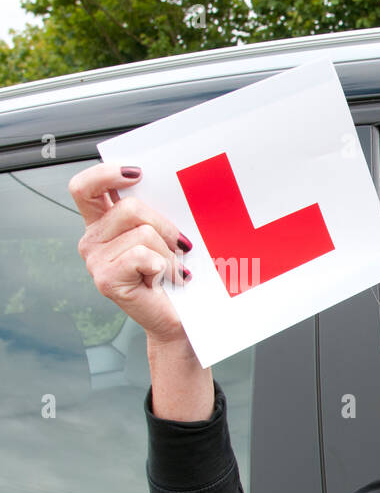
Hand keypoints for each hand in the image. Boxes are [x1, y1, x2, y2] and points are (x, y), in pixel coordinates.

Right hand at [68, 162, 192, 346]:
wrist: (181, 319)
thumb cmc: (177, 276)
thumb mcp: (167, 236)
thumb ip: (155, 212)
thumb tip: (172, 188)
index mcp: (103, 223)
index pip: (85, 187)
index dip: (106, 174)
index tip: (137, 173)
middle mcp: (93, 239)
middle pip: (129, 208)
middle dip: (165, 226)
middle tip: (180, 246)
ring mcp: (95, 261)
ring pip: (143, 234)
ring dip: (169, 253)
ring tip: (171, 270)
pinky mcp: (106, 280)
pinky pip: (143, 256)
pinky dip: (165, 268)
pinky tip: (167, 281)